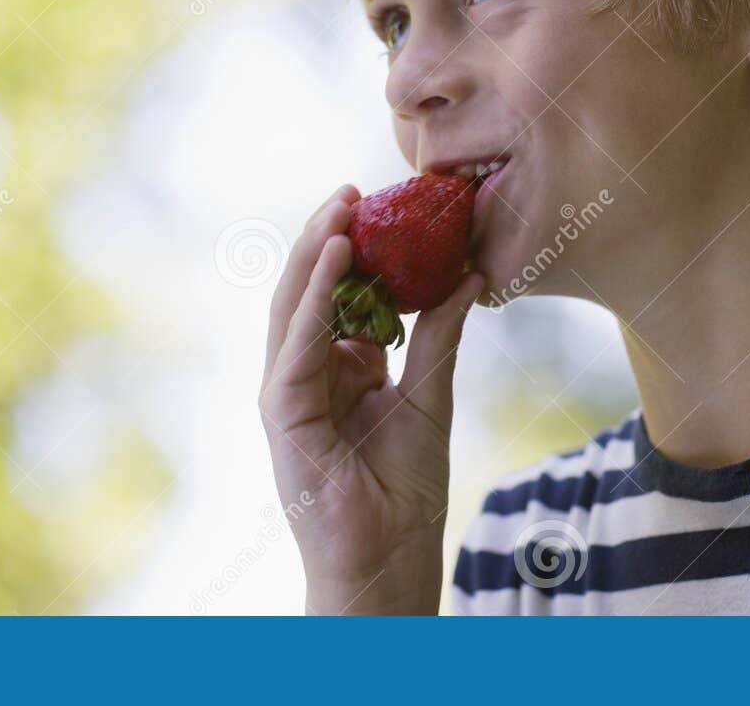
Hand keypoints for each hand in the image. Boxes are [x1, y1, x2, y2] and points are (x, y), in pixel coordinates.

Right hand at [259, 185, 482, 613]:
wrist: (391, 560)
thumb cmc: (405, 491)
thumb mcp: (431, 394)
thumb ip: (439, 335)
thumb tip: (468, 273)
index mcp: (336, 370)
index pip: (336, 294)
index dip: (352, 246)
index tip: (378, 201)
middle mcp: (305, 374)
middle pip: (306, 291)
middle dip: (325, 236)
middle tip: (351, 188)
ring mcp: (288, 393)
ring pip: (292, 307)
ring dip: (314, 253)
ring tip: (340, 208)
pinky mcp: (282, 413)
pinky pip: (297, 343)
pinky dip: (315, 297)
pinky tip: (335, 258)